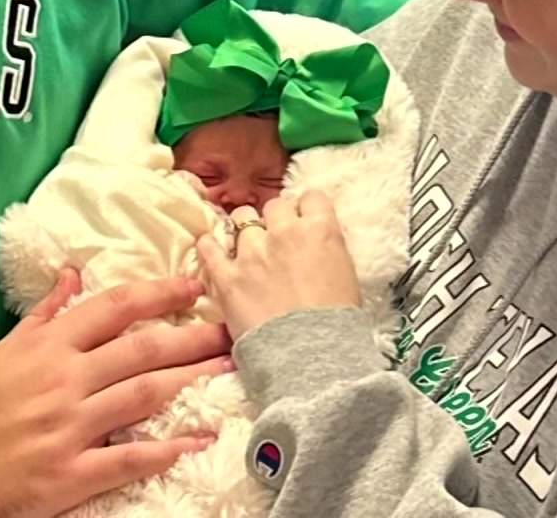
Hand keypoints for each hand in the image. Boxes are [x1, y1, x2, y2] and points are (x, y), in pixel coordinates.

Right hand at [0, 269, 233, 516]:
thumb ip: (42, 318)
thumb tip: (72, 277)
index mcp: (45, 348)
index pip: (112, 308)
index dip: (157, 293)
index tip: (192, 283)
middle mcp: (61, 381)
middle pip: (141, 349)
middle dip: (192, 335)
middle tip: (232, 326)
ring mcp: (67, 428)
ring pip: (143, 396)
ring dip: (191, 380)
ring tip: (227, 369)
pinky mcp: (67, 474)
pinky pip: (127, 458)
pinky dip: (166, 449)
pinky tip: (197, 440)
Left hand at [197, 191, 361, 341]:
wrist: (312, 358)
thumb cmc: (339, 324)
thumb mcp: (347, 277)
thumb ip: (327, 250)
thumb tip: (316, 244)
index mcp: (320, 231)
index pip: (312, 198)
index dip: (308, 210)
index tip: (306, 222)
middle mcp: (284, 233)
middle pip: (276, 206)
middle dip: (277, 219)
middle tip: (279, 239)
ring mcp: (252, 253)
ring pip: (241, 218)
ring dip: (246, 230)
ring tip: (248, 247)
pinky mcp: (227, 277)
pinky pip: (209, 248)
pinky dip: (209, 246)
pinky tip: (211, 248)